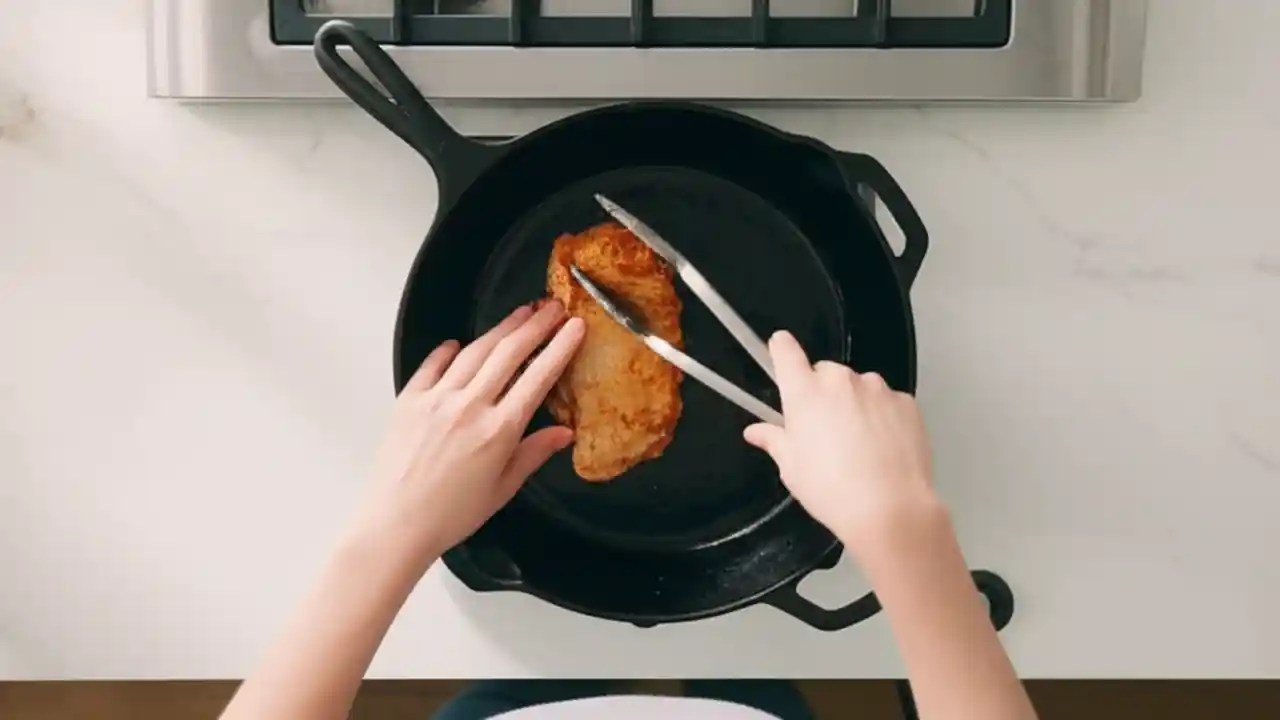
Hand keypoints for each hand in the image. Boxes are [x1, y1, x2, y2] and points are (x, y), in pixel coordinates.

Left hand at [349, 302, 584, 568]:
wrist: (395, 524)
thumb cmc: (452, 515)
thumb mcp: (502, 489)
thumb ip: (532, 454)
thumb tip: (564, 432)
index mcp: (498, 430)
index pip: (537, 377)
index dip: (559, 348)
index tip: (575, 326)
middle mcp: (469, 406)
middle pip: (508, 352)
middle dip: (535, 325)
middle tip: (552, 307)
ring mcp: (436, 399)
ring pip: (474, 351)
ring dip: (500, 328)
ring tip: (520, 314)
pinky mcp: (408, 400)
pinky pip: (433, 365)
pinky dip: (450, 351)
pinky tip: (460, 343)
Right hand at [743, 331, 940, 562]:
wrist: (890, 508)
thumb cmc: (831, 490)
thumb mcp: (792, 468)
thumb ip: (774, 440)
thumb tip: (756, 431)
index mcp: (805, 393)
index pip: (786, 352)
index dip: (781, 350)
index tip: (780, 351)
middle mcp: (841, 381)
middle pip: (824, 372)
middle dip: (821, 392)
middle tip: (822, 428)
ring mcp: (877, 389)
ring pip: (858, 386)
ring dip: (854, 403)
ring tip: (857, 443)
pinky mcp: (906, 402)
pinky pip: (886, 401)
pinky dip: (881, 415)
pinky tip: (881, 446)